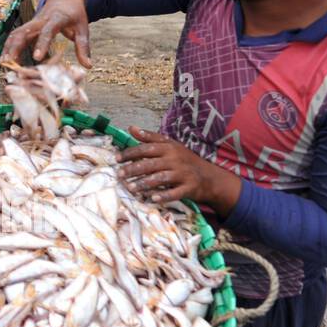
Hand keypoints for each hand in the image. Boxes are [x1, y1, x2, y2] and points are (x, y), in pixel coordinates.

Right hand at [2, 0, 91, 66]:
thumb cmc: (75, 14)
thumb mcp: (83, 29)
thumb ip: (83, 47)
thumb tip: (88, 66)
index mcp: (56, 19)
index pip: (47, 31)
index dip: (41, 44)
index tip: (37, 58)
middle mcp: (40, 20)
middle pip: (24, 32)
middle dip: (15, 46)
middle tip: (9, 62)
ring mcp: (31, 23)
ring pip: (16, 33)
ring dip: (8, 47)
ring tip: (3, 63)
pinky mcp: (28, 27)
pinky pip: (15, 35)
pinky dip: (9, 46)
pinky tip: (6, 59)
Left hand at [118, 127, 238, 210]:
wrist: (210, 177)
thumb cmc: (184, 159)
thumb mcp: (169, 145)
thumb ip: (150, 138)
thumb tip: (131, 128)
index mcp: (169, 148)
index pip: (146, 148)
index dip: (130, 153)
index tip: (116, 159)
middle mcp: (175, 159)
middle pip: (151, 164)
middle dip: (133, 169)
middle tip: (119, 174)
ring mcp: (183, 174)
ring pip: (161, 178)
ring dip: (144, 183)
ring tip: (130, 188)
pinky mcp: (189, 187)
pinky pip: (175, 192)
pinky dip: (163, 196)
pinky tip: (152, 199)